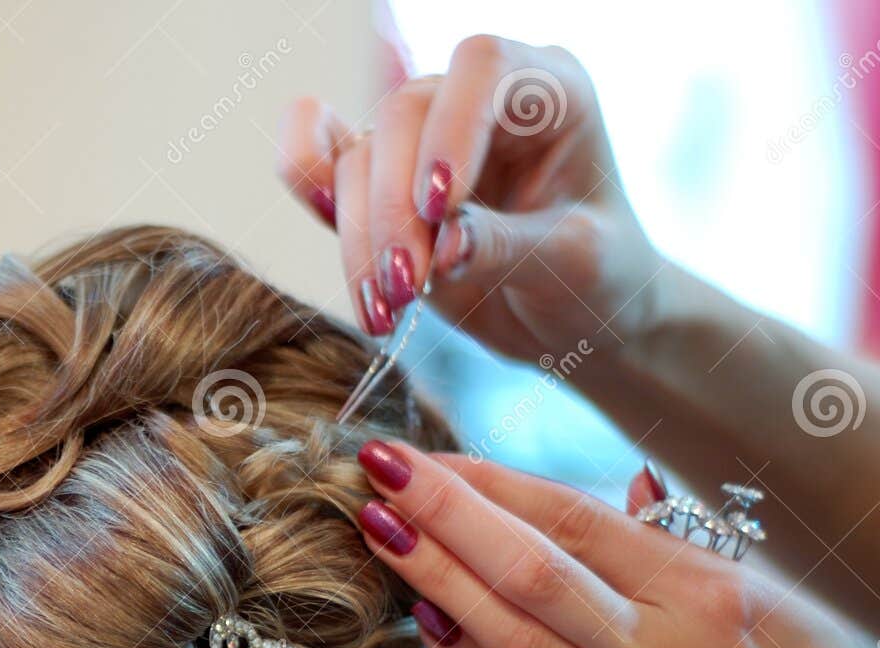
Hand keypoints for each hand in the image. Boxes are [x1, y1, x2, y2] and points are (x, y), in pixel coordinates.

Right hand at [276, 36, 662, 359]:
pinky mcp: (383, 185)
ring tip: (386, 311)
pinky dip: (309, 189)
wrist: (576, 318)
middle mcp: (479, 101)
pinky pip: (321, 161)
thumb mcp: (576, 265)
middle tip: (407, 288)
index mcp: (550, 91)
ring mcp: (424, 139)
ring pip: (359, 158)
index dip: (450, 127)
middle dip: (394, 208)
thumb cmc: (600, 279)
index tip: (441, 208)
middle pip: (404, 114)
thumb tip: (443, 247)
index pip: (482, 67)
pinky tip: (325, 227)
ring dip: (360, 238)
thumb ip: (510, 246)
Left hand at [351, 440, 879, 647]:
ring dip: (432, 579)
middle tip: (375, 468)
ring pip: (507, 638)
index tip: (426, 454)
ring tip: (375, 529)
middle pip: (526, 570)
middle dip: (441, 513)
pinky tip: (423, 620)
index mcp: (710, 596)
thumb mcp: (782, 605)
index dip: (488, 481)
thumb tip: (627, 487)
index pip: (574, 519)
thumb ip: (690, 548)